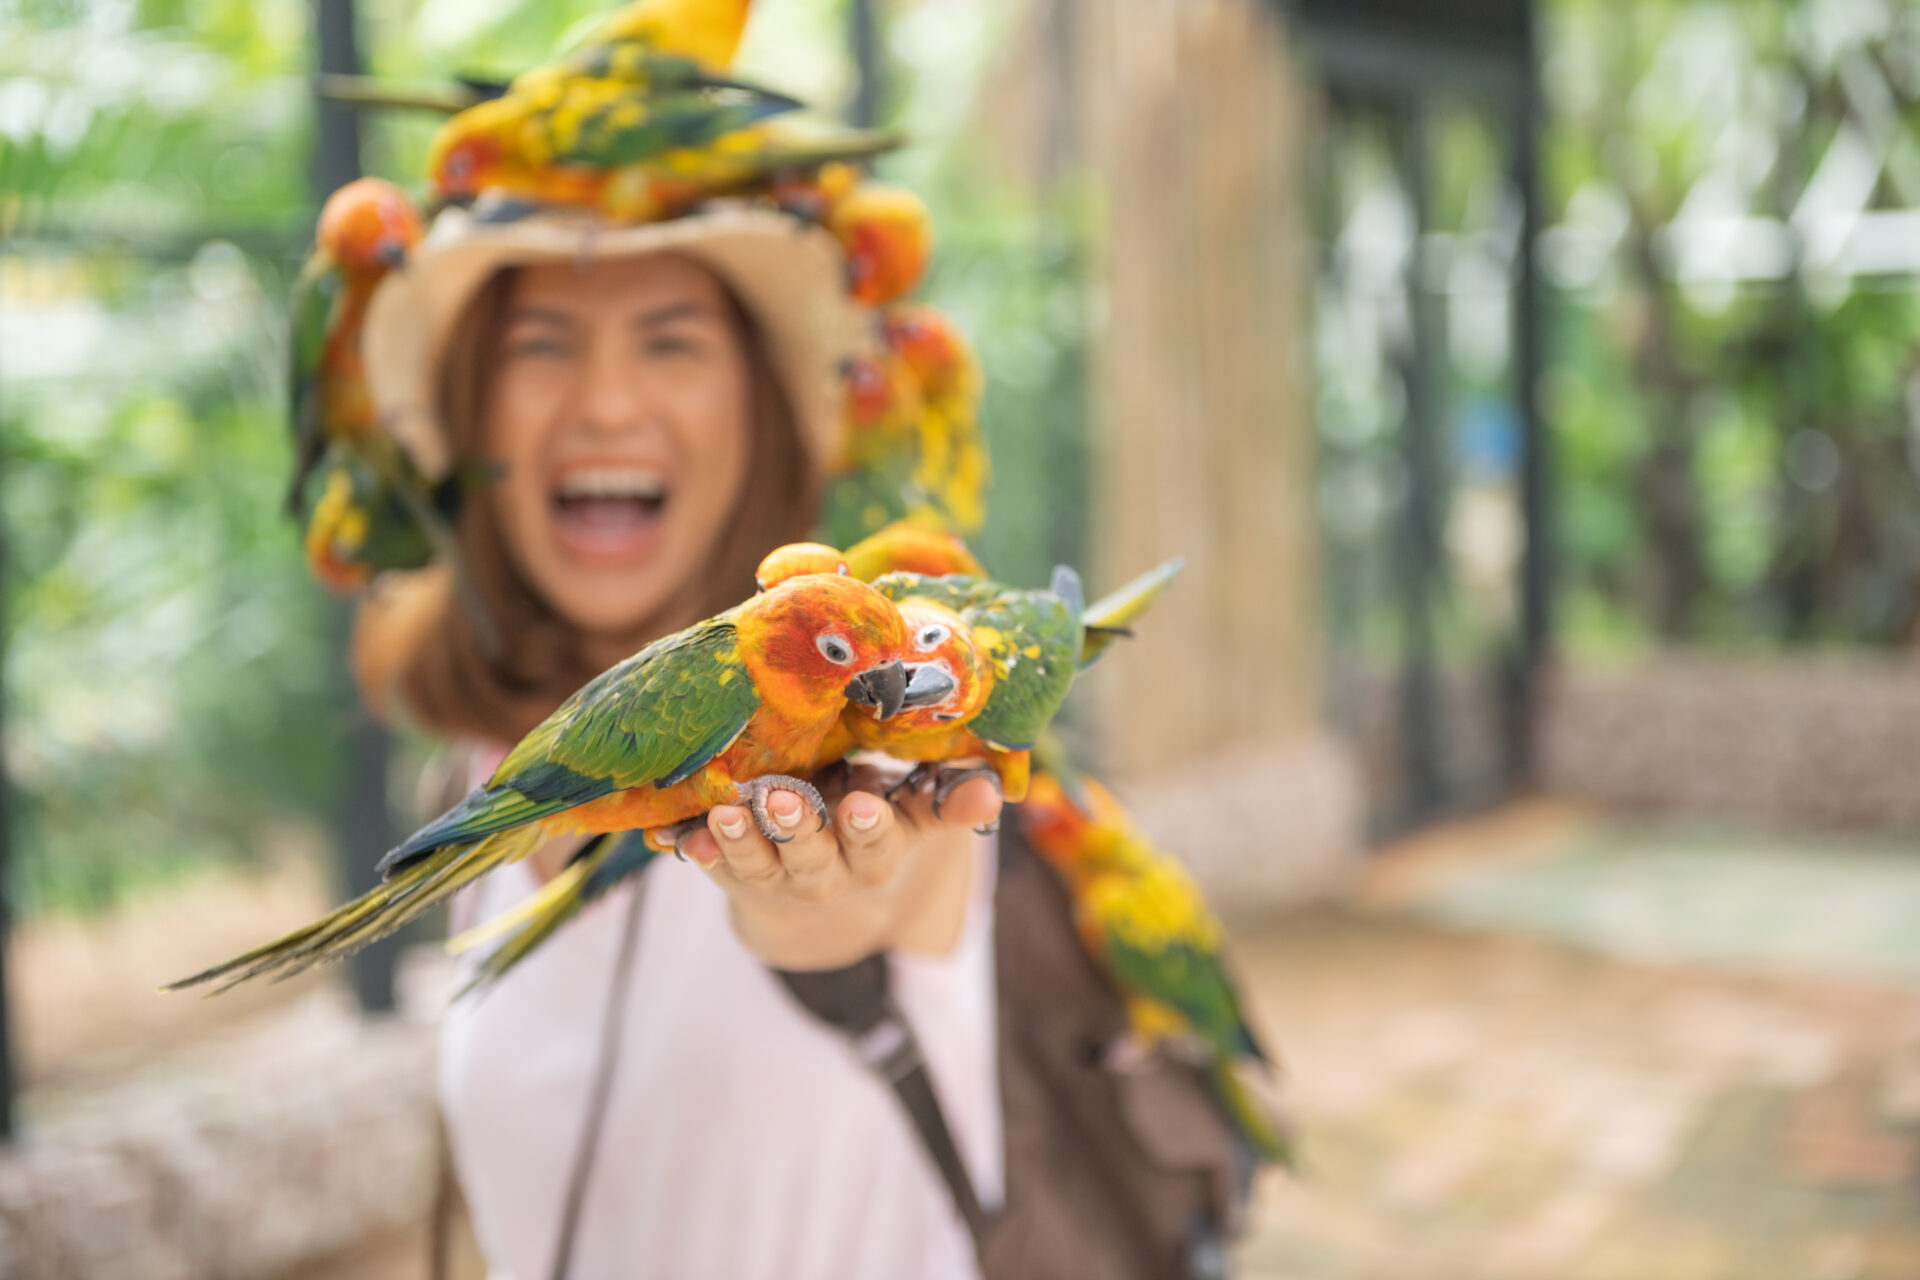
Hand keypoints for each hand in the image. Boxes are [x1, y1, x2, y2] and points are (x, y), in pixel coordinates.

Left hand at [680, 761, 1000, 970]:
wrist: (826, 900)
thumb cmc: (876, 829)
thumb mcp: (918, 819)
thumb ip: (948, 800)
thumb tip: (993, 789)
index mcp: (877, 854)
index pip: (878, 844)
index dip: (870, 829)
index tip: (862, 807)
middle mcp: (826, 875)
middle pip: (812, 859)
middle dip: (798, 830)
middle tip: (782, 799)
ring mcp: (776, 878)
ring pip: (757, 866)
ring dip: (740, 840)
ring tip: (726, 812)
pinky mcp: (734, 874)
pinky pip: (713, 866)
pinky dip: (697, 850)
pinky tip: (680, 833)